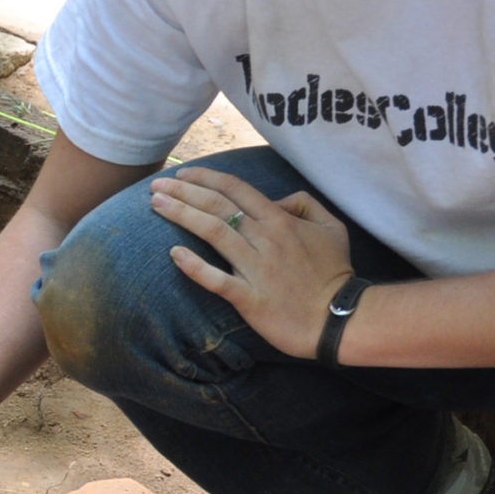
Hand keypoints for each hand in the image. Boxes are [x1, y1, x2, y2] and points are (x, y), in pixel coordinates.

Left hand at [148, 167, 354, 357]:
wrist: (339, 318)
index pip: (236, 189)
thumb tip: (276, 199)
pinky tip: (173, 254)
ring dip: (181, 215)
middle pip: (217, 206)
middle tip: (155, 186)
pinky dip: (194, 266)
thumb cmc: (334, 272)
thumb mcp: (331, 227)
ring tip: (156, 205)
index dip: (206, 178)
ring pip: (213, 233)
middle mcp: (265, 239)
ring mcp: (256, 268)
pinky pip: (216, 279)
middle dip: (183, 192)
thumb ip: (304, 204)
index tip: (182, 174)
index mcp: (280, 220)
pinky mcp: (249, 298)